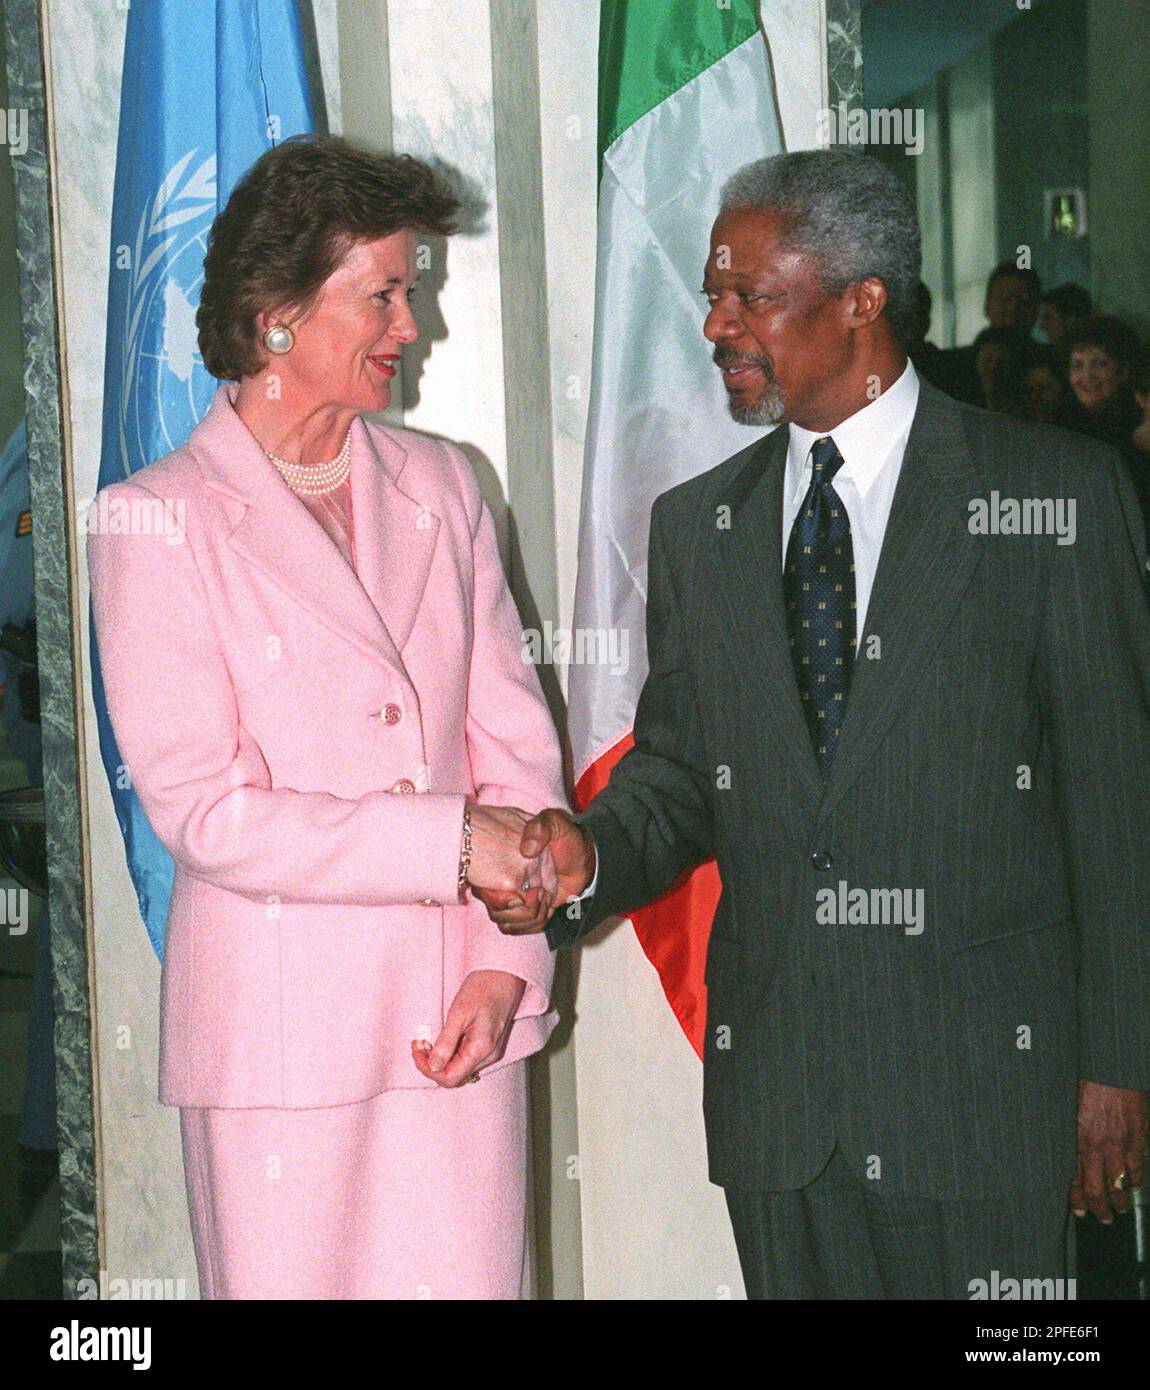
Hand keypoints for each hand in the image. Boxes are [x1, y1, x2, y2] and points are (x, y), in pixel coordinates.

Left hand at [410, 969, 525, 1086]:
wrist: (506, 973)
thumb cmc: (483, 987)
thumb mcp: (459, 1012)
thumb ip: (447, 1042)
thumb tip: (433, 1066)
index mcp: (482, 1049)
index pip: (450, 1077)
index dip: (428, 1069)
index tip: (416, 1049)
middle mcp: (489, 1056)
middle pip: (454, 1077)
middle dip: (431, 1065)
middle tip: (418, 1044)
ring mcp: (491, 1052)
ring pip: (459, 1069)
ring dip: (439, 1060)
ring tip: (427, 1040)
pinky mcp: (489, 1045)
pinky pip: (465, 1059)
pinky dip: (450, 1054)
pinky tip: (441, 1039)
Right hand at [473, 807, 595, 935]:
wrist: (583, 858)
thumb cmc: (566, 838)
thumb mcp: (555, 822)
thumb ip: (541, 827)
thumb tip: (526, 851)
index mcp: (500, 862)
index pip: (483, 889)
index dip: (499, 897)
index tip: (524, 891)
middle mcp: (501, 884)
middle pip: (494, 912)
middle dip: (520, 910)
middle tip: (540, 893)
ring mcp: (513, 900)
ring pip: (505, 924)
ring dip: (530, 917)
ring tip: (546, 897)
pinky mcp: (525, 912)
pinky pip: (518, 929)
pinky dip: (534, 924)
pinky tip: (547, 907)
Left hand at [1069, 1080, 1146, 1222]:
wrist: (1110, 1070)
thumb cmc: (1085, 1085)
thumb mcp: (1068, 1109)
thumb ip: (1070, 1133)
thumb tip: (1067, 1152)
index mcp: (1076, 1138)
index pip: (1074, 1179)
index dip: (1077, 1199)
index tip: (1079, 1211)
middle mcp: (1096, 1146)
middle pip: (1097, 1189)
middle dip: (1100, 1208)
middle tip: (1103, 1218)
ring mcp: (1119, 1144)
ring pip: (1119, 1184)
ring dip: (1121, 1201)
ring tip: (1121, 1209)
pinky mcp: (1137, 1138)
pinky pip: (1137, 1168)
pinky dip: (1136, 1181)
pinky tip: (1134, 1187)